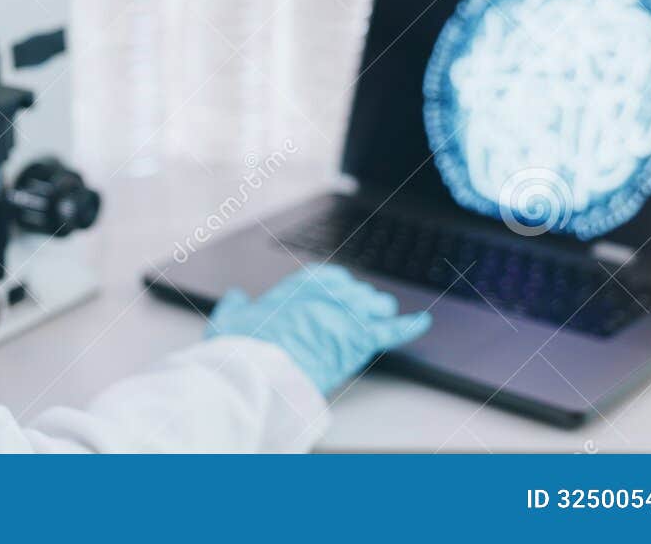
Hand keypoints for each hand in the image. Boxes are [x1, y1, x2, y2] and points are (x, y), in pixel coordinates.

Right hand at [205, 265, 431, 394]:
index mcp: (297, 286)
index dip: (336, 287)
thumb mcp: (229, 321)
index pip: (330, 277)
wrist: (256, 373)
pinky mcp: (358, 341)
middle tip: (356, 313)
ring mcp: (346, 315)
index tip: (336, 292)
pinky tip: (422, 322)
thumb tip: (234, 297)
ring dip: (378, 311)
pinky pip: (392, 331)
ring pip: (375, 307)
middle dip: (358, 301)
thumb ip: (233, 306)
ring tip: (380, 316)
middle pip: (356, 291)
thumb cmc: (241, 349)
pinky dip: (409, 326)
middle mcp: (326, 294)